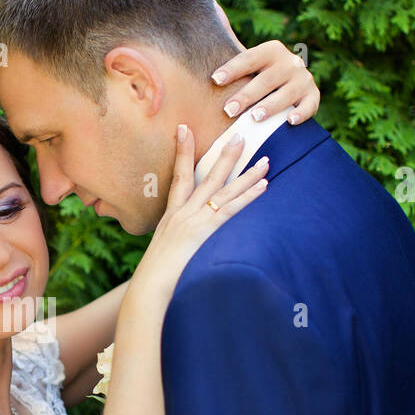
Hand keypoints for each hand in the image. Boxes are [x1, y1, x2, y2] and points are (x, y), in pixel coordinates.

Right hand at [131, 124, 268, 301]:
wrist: (148, 286)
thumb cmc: (152, 277)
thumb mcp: (161, 253)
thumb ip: (172, 243)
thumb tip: (179, 245)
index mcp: (170, 215)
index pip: (178, 176)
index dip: (183, 151)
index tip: (185, 128)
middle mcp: (182, 212)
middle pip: (205, 176)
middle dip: (224, 156)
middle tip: (241, 136)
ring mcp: (193, 220)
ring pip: (223, 189)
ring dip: (245, 172)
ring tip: (265, 159)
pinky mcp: (204, 231)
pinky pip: (230, 209)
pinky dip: (248, 195)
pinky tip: (263, 185)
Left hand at [211, 40, 319, 124]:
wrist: (289, 87)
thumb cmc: (259, 74)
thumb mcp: (247, 59)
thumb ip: (230, 38)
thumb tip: (212, 5)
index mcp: (272, 50)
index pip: (250, 58)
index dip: (233, 68)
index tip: (215, 80)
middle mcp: (290, 62)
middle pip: (267, 79)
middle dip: (247, 95)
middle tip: (228, 109)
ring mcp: (303, 80)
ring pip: (287, 93)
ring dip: (270, 106)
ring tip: (254, 117)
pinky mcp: (313, 97)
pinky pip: (309, 105)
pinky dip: (301, 113)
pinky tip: (289, 121)